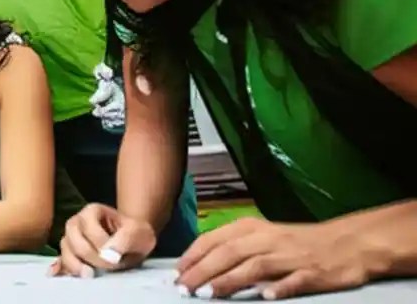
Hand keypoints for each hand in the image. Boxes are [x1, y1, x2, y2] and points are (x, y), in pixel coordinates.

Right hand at [49, 203, 155, 277]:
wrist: (134, 242)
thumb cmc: (135, 234)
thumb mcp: (138, 232)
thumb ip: (124, 239)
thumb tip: (108, 254)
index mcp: (92, 211)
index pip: (90, 229)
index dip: (102, 245)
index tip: (117, 257)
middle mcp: (77, 221)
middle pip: (72, 238)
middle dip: (90, 256)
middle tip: (108, 267)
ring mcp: (71, 237)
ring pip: (65, 250)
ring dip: (76, 264)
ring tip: (90, 275)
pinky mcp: (70, 253)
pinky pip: (61, 260)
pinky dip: (63, 268)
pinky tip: (64, 275)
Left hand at [175, 218, 378, 299]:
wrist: (348, 242)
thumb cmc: (298, 242)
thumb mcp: (263, 238)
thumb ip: (234, 248)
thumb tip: (199, 265)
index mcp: (253, 229)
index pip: (215, 239)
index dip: (194, 256)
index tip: (176, 273)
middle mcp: (268, 240)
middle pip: (229, 253)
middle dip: (203, 271)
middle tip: (184, 288)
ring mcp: (291, 256)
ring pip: (255, 266)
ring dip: (230, 280)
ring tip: (209, 293)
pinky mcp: (314, 273)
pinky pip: (295, 281)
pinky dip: (279, 287)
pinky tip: (265, 296)